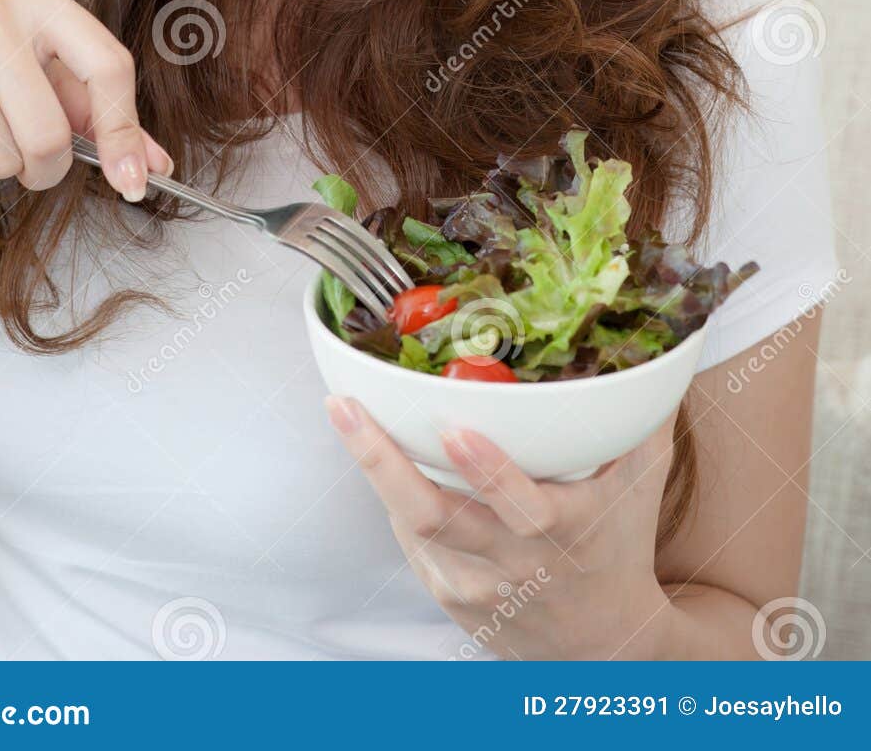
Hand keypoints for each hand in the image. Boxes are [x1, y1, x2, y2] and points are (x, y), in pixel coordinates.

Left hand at [325, 393, 675, 659]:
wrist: (603, 646)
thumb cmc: (619, 543)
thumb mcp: (640, 483)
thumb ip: (641, 418)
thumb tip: (646, 346)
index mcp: (564, 529)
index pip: (522, 506)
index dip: (487, 470)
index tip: (455, 428)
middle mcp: (513, 562)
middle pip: (435, 517)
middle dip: (383, 461)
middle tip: (346, 407)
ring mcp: (474, 585)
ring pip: (411, 526)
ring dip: (376, 467)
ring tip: (347, 412)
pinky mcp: (448, 596)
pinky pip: (411, 538)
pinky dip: (395, 494)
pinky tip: (383, 453)